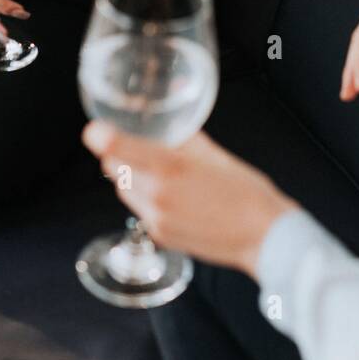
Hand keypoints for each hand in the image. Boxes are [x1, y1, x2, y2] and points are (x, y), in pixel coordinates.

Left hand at [82, 124, 297, 279]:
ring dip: (131, 176)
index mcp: (171, 170)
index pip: (118, 150)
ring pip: (124, 190)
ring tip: (159, 169)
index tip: (95, 129)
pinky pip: (139, 210)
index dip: (101, 137)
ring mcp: (157, 220)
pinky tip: (170, 192)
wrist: (263, 237)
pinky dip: (145, 197)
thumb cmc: (247, 193)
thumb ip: (185, 137)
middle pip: (115, 170)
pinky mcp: (161, 236)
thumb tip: (170, 122)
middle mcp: (157, 197)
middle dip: (119, 155)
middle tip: (135, 144)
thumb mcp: (216, 155)